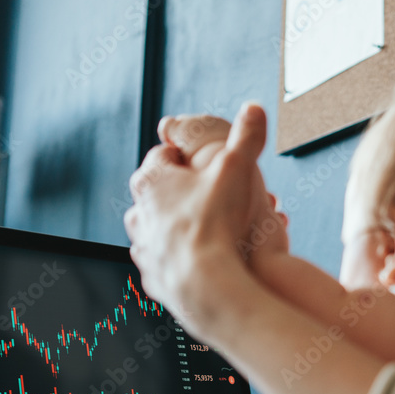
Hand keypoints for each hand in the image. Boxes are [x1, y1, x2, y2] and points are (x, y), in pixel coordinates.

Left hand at [124, 104, 269, 336]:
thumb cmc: (216, 225)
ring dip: (175, 223)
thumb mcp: (236, 170)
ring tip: (205, 225)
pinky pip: (160, 261)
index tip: (204, 159)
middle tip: (209, 192)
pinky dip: (176, 257)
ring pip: (154, 227)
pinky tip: (200, 258)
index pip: (163, 154)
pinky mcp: (152, 276)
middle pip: (156, 191)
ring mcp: (143, 247)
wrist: (205, 285)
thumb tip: (255, 108)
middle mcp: (139, 212)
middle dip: (180, 189)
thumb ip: (246, 138)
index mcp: (152, 181)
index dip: (186, 153)